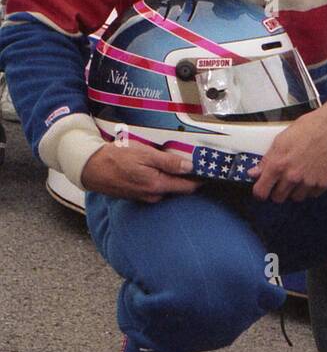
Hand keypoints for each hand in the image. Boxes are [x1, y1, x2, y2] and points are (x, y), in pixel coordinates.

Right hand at [81, 141, 200, 201]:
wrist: (91, 168)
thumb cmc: (117, 158)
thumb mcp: (145, 154)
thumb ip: (168, 162)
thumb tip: (190, 167)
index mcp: (157, 185)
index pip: (187, 187)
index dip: (200, 179)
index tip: (209, 171)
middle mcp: (152, 195)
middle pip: (178, 189)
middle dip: (187, 178)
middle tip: (195, 162)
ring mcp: (144, 197)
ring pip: (166, 189)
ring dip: (173, 178)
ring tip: (177, 163)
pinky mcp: (136, 195)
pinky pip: (155, 188)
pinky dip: (160, 180)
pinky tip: (157, 169)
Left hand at [248, 96, 326, 203]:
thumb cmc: (308, 127)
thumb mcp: (282, 139)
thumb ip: (267, 159)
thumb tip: (254, 173)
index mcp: (278, 164)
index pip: (261, 192)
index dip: (261, 191)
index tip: (263, 189)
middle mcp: (292, 176)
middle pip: (278, 198)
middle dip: (278, 190)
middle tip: (284, 179)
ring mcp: (309, 182)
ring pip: (296, 198)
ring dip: (296, 190)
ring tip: (301, 174)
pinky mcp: (324, 184)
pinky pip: (312, 194)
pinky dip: (311, 188)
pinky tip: (314, 173)